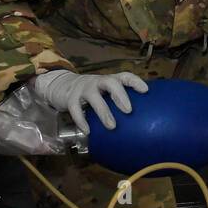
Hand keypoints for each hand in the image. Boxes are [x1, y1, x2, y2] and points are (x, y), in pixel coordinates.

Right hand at [30, 69, 148, 133]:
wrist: (61, 86)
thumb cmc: (91, 93)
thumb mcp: (104, 93)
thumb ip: (116, 102)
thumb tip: (138, 122)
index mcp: (108, 80)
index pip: (124, 76)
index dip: (135, 81)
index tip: (146, 90)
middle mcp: (97, 82)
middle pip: (110, 82)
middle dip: (120, 95)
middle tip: (128, 110)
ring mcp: (83, 89)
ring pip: (93, 97)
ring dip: (103, 111)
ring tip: (112, 126)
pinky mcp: (70, 98)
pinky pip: (75, 109)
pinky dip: (82, 120)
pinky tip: (88, 131)